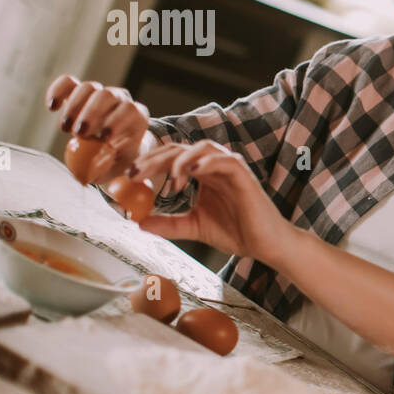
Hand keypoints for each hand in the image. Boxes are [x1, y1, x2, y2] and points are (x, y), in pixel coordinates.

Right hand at [45, 75, 149, 183]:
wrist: (112, 148)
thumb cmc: (118, 160)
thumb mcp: (120, 168)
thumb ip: (112, 171)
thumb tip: (98, 176)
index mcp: (137, 117)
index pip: (131, 110)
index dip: (118, 121)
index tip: (104, 138)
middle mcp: (121, 101)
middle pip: (108, 95)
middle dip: (93, 114)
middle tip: (80, 133)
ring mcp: (100, 94)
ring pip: (89, 88)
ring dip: (74, 107)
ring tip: (65, 130)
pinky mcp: (79, 91)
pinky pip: (68, 83)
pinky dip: (58, 91)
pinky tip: (52, 108)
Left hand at [129, 140, 292, 266]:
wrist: (265, 245)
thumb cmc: (237, 233)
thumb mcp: (194, 226)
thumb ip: (169, 223)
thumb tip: (139, 222)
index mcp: (203, 174)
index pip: (172, 158)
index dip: (149, 163)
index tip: (128, 176)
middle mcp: (215, 166)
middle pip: (181, 149)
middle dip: (156, 158)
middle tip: (135, 172)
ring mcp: (230, 169)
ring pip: (202, 147)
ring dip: (181, 159)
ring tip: (170, 179)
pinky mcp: (244, 176)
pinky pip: (225, 160)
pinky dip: (207, 162)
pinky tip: (193, 172)